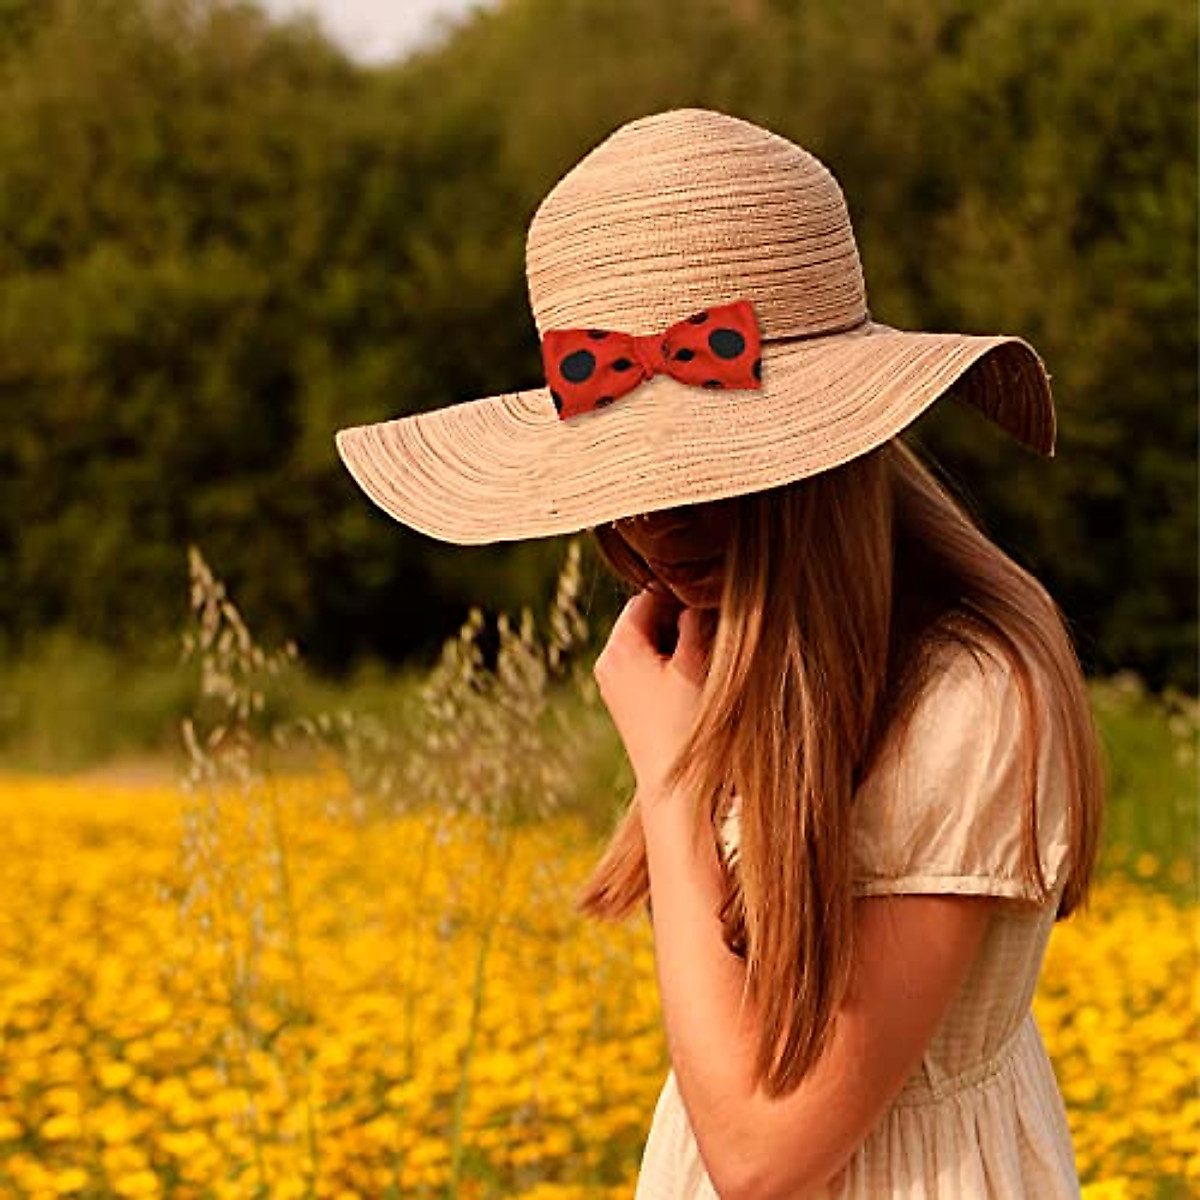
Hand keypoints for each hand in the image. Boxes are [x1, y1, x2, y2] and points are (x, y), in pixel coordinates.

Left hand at [593, 591, 709, 796]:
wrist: (676, 791)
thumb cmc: (686, 727)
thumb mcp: (697, 664)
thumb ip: (698, 619)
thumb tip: (703, 589)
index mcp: (619, 648)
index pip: (651, 596)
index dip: (685, 597)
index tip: (714, 613)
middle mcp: (608, 661)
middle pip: (649, 618)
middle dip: (682, 622)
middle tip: (712, 640)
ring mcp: (615, 683)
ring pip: (652, 642)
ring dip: (680, 644)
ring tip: (704, 666)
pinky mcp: (626, 702)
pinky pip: (649, 665)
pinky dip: (673, 666)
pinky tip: (694, 685)